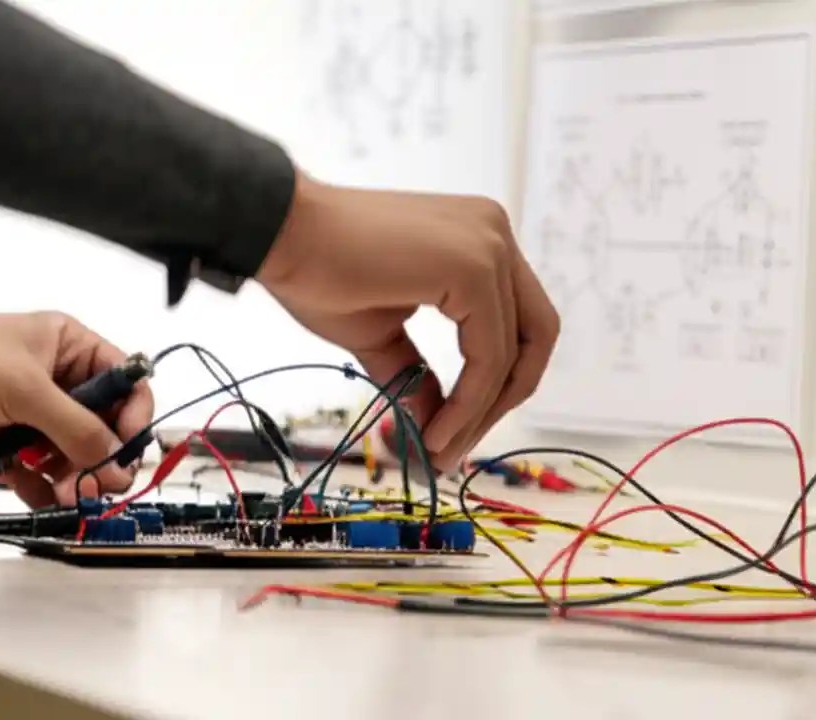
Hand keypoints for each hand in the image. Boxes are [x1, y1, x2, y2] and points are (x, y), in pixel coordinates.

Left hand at [0, 311, 152, 506]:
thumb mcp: (23, 387)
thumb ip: (76, 426)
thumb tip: (115, 457)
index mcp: (64, 344)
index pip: (122, 380)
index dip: (133, 414)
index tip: (130, 447)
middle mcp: (50, 378)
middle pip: (100, 423)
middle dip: (104, 454)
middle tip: (103, 482)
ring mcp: (24, 414)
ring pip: (70, 454)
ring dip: (75, 476)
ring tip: (71, 495)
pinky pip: (36, 473)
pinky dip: (43, 489)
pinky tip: (45, 499)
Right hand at [257, 173, 558, 470]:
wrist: (279, 234)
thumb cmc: (319, 274)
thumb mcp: (382, 336)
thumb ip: (418, 376)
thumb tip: (435, 433)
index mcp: (478, 240)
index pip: (516, 323)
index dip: (495, 384)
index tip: (453, 430)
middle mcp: (495, 233)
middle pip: (536, 335)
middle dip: (502, 400)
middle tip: (456, 447)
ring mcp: (490, 246)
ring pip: (513, 353)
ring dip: (479, 413)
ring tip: (438, 451)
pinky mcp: (475, 267)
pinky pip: (489, 356)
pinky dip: (468, 403)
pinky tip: (433, 431)